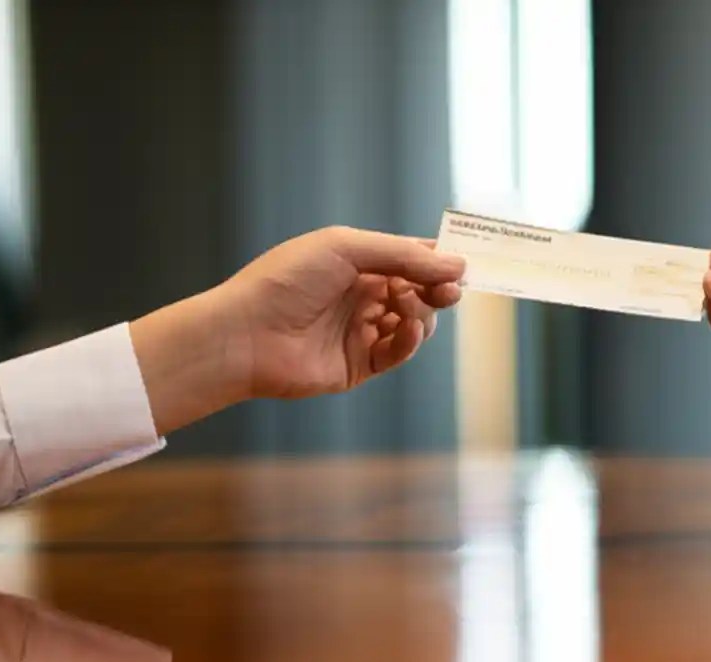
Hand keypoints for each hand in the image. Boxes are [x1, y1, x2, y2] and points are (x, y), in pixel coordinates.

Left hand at [131, 226, 464, 433]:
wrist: (246, 334)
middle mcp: (361, 296)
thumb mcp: (346, 248)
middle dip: (438, 288)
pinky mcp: (360, 364)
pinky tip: (404, 330)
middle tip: (450, 291)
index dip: (437, 259)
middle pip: (420, 291)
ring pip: (416, 322)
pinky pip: (400, 352)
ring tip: (406, 305)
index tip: (464, 261)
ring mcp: (361, 331)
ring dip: (422, 312)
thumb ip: (403, 254)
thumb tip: (456, 264)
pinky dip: (410, 340)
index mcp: (355, 263)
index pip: (409, 257)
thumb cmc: (286, 280)